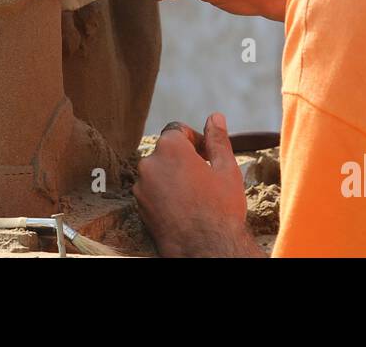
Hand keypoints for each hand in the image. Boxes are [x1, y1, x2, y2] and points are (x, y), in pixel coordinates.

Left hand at [133, 113, 262, 256]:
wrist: (204, 248)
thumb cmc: (220, 209)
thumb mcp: (226, 170)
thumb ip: (218, 140)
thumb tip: (215, 117)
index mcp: (171, 148)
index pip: (178, 130)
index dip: (195, 140)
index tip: (208, 156)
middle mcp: (150, 163)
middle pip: (166, 151)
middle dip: (184, 159)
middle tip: (205, 177)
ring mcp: (141, 186)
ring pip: (158, 171)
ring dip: (173, 176)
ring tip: (195, 196)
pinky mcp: (138, 205)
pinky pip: (152, 190)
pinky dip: (164, 193)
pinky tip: (182, 207)